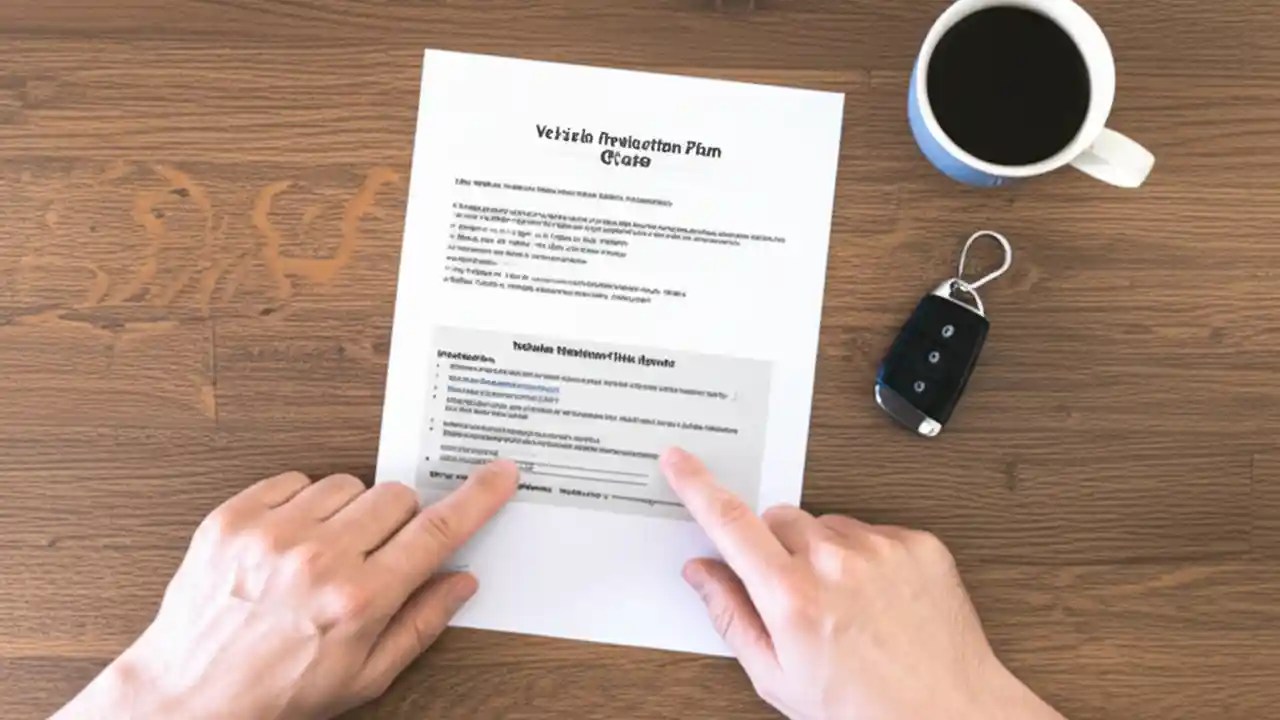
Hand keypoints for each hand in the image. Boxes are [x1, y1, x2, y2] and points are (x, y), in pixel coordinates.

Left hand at [55, 461, 518, 719]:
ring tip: (325, 551)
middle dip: (399, 520)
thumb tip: (461, 581)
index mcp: (359, 601)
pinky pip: (294, 479)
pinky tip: (291, 540)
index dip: (477, 498)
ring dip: (348, 510)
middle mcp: (318, 560)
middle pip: (396, 497)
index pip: (437, 532)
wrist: (189, 697)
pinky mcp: (233, 519)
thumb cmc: (277, 694)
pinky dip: (300, 503)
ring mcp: (272, 534)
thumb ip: (421, 623)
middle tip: (376, 554)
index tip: (499, 475)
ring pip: (347, 484)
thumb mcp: (365, 677)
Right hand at [660, 448, 1062, 719]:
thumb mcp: (778, 677)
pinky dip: (866, 556)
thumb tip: (701, 573)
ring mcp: (880, 548)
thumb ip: (732, 616)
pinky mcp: (917, 542)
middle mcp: (835, 562)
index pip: (730, 524)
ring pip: (826, 524)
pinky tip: (878, 598)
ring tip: (845, 604)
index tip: (678, 462)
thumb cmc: (865, 709)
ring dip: (823, 551)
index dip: (697, 487)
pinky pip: (872, 531)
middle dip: (773, 546)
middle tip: (792, 593)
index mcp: (792, 597)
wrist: (949, 713)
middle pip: (778, 519)